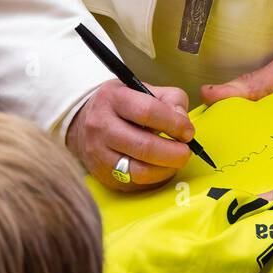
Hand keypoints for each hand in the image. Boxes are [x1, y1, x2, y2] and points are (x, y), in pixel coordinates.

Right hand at [69, 79, 194, 190]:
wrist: (84, 123)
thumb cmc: (122, 106)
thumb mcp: (143, 90)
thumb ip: (171, 99)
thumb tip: (184, 122)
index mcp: (113, 98)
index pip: (148, 111)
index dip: (174, 123)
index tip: (188, 131)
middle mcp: (101, 125)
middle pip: (144, 146)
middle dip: (174, 153)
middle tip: (186, 151)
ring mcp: (98, 153)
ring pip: (139, 170)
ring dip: (166, 169)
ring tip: (175, 161)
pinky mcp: (101, 174)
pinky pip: (134, 183)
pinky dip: (154, 178)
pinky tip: (160, 168)